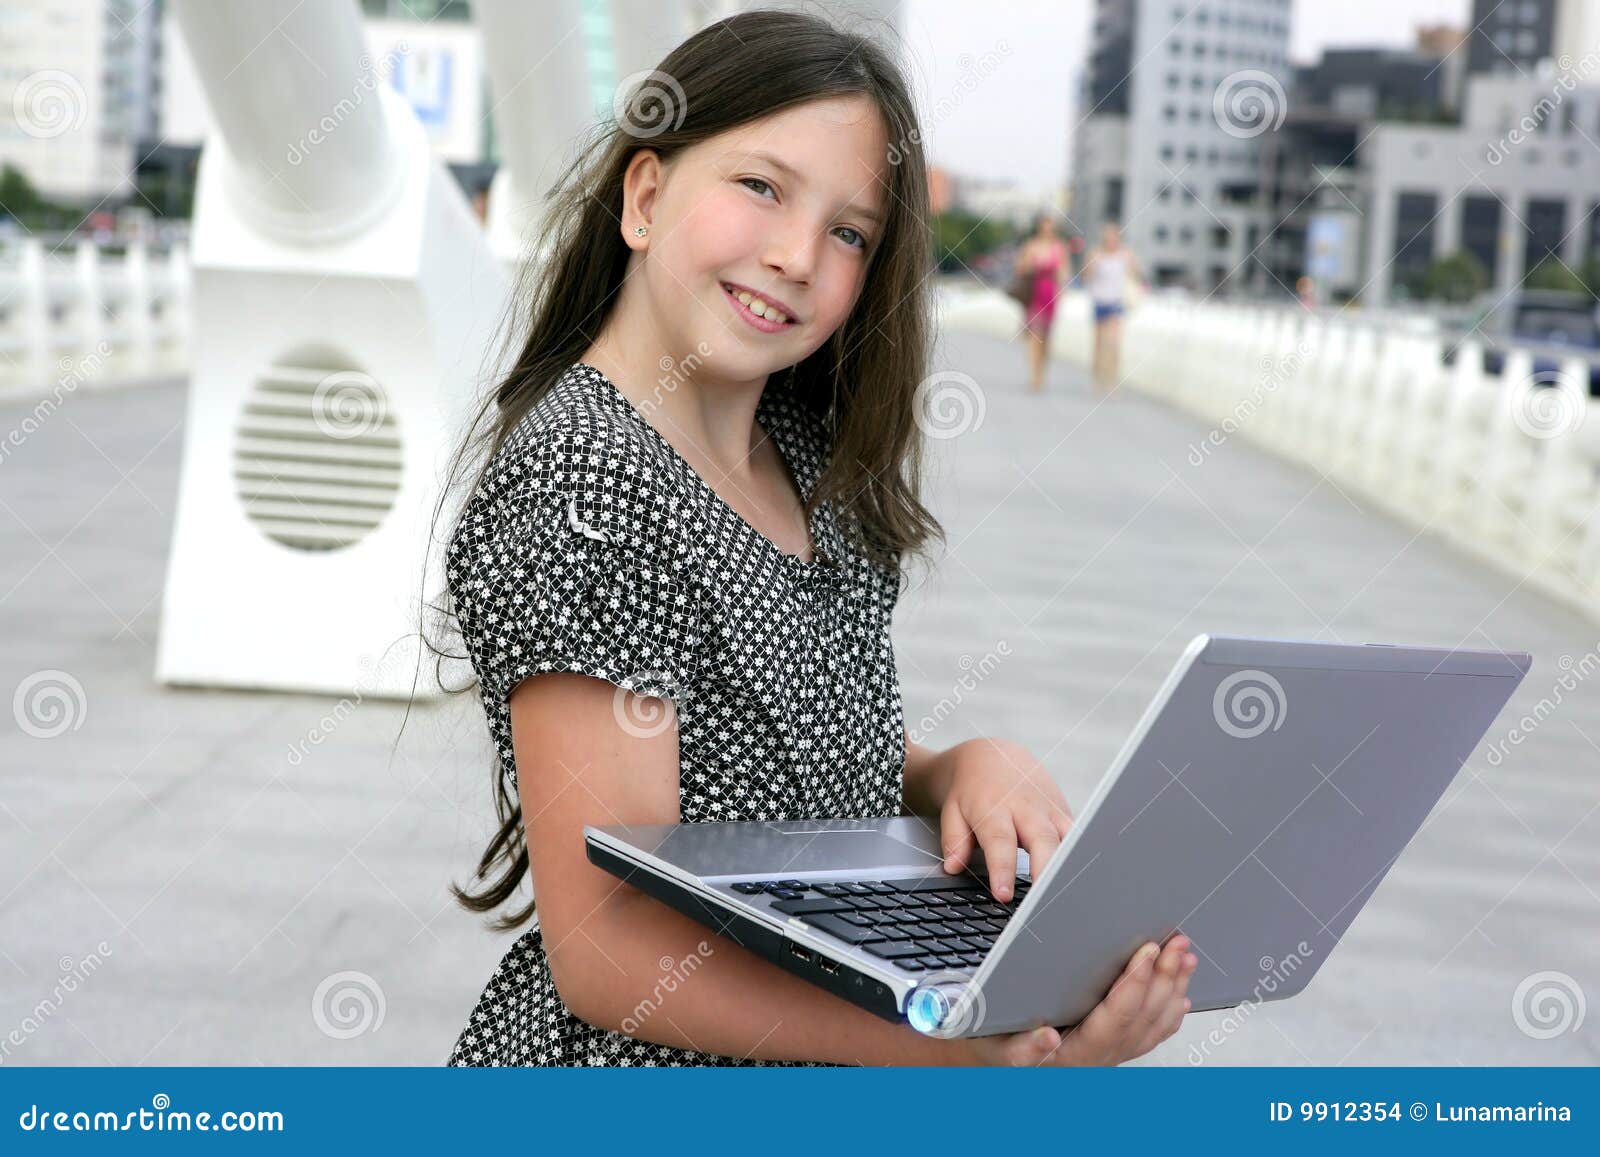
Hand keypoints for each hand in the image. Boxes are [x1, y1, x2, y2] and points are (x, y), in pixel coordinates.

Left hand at [937, 738, 1073, 901]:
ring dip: (1068, 866)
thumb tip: (953, 867)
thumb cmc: (971, 789)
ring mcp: (1048, 808)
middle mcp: (1025, 807)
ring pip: (1066, 838)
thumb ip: (954, 840)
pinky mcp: (1064, 811)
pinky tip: (1079, 879)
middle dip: (1045, 870)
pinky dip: (1078, 856)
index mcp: (994, 807)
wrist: (992, 755)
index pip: (1000, 842)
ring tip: (1066, 894)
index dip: (1003, 869)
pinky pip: (1076, 836)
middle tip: (1043, 900)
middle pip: (1043, 839)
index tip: (1003, 894)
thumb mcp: (952, 811)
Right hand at [957, 935, 1196, 1065]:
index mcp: (1076, 1056)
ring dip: (1172, 989)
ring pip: (1154, 1026)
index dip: (1135, 983)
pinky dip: (1171, 1011)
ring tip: (1184, 956)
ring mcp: (1112, 1056)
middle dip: (1162, 978)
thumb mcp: (1000, 1047)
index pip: (1117, 1018)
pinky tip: (1180, 992)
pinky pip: (1152, 1034)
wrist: (1001, 1060)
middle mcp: (1100, 1060)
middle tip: (1173, 943)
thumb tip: (1047, 1038)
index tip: (1146, 952)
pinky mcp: (1116, 1049)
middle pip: (1143, 1019)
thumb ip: (1023, 1049)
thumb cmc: (1000, 1045)